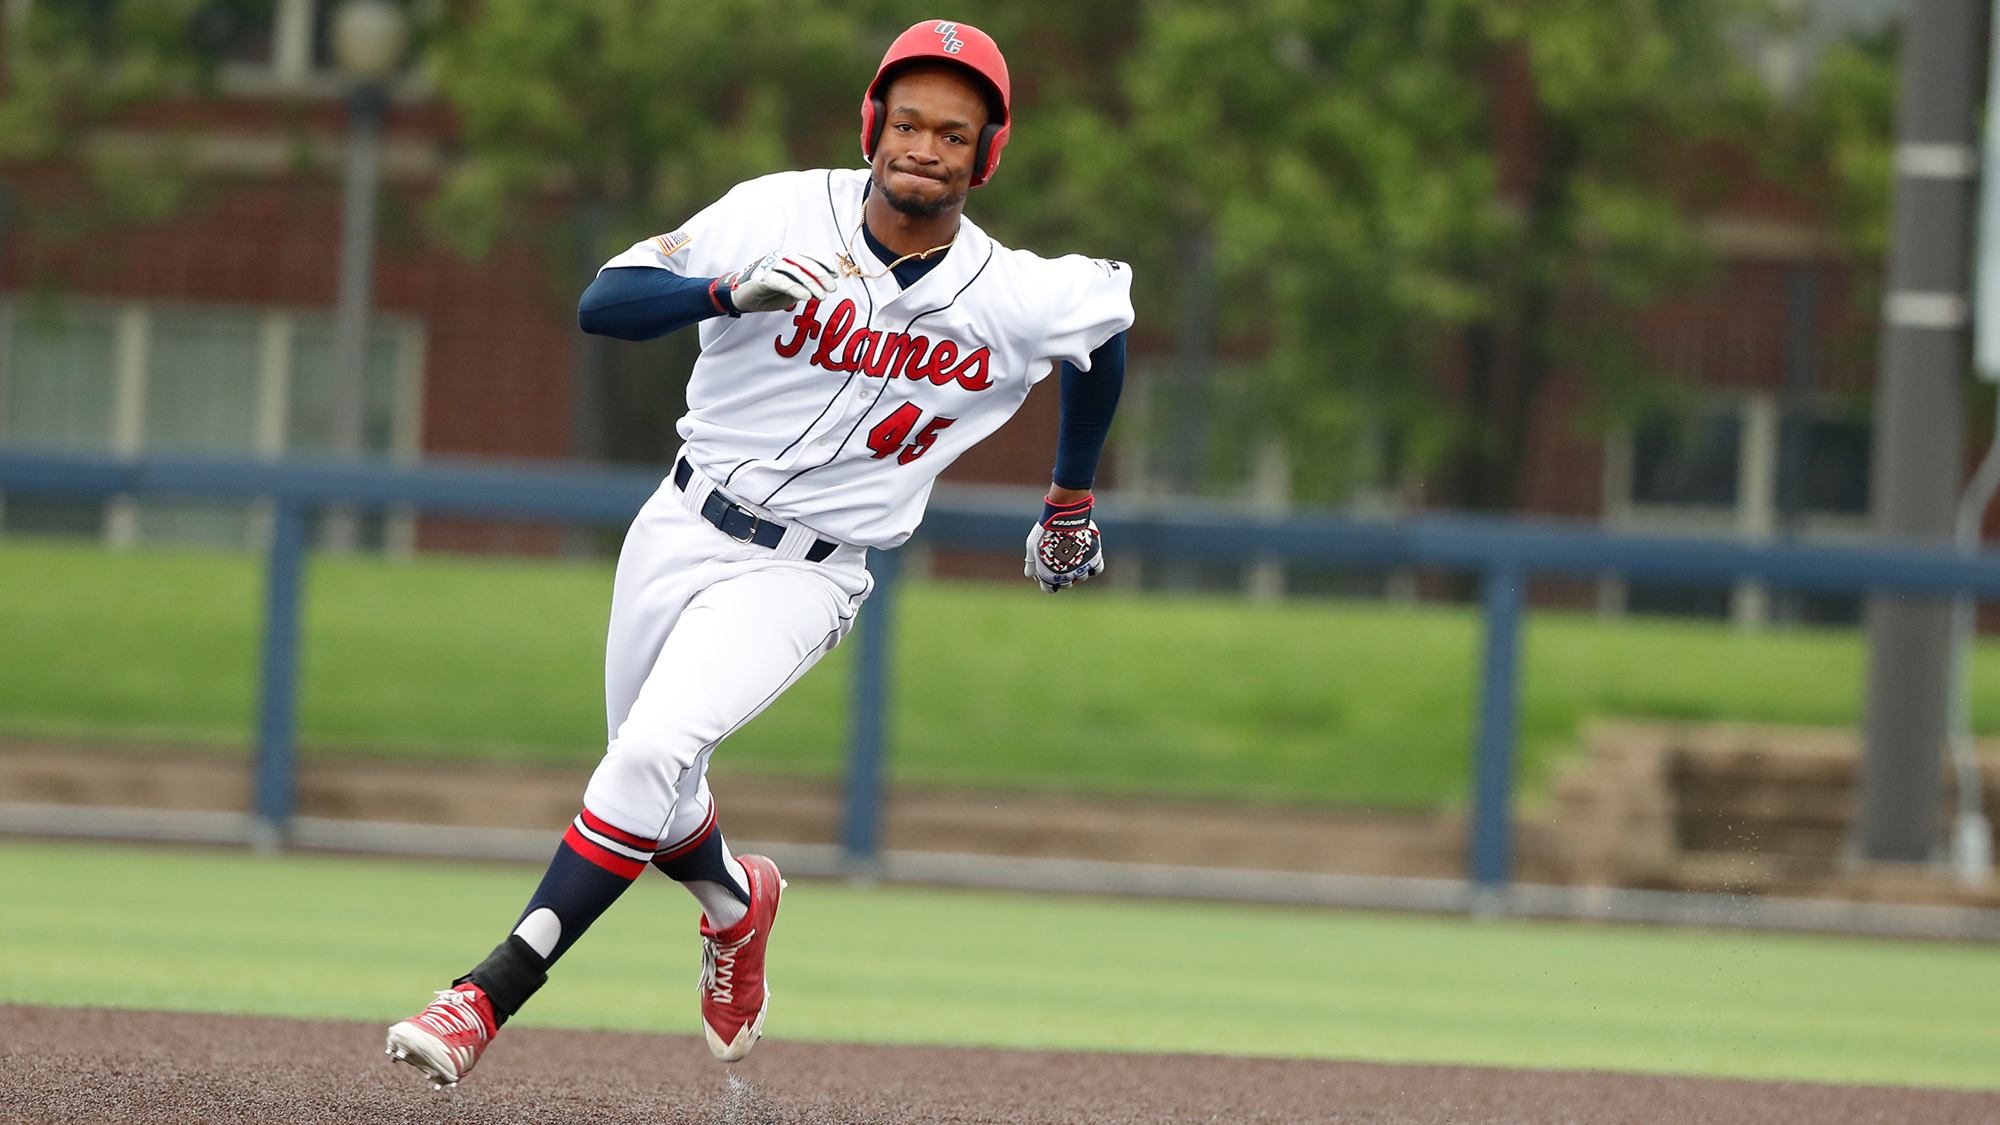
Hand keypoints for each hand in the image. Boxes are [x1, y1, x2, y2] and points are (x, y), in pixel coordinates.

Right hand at [715, 252, 839, 313]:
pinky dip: (795, 288)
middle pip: (804, 264)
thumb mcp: (789, 292)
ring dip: (811, 284)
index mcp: (787, 260)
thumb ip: (803, 287)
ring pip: (795, 271)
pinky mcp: (762, 277)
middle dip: (821, 276)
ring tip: (822, 296)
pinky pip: (782, 281)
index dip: (823, 266)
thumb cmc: (766, 294)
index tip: (836, 276)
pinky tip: (806, 297)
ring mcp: (770, 266)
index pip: (808, 259)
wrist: (741, 298)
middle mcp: (780, 259)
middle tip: (832, 289)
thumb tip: (821, 288)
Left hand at [1024, 494, 1103, 592]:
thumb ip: (1031, 562)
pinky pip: (1096, 569)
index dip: (1047, 582)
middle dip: (1063, 577)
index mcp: (1048, 576)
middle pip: (1066, 584)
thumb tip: (1029, 574)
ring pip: (1081, 577)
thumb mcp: (1031, 546)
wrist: (1063, 519)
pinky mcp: (1094, 558)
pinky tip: (1086, 556)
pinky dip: (1093, 565)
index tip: (1047, 573)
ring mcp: (1081, 568)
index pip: (1048, 588)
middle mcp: (1066, 576)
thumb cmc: (1045, 531)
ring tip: (1073, 555)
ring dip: (1077, 570)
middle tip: (1061, 562)